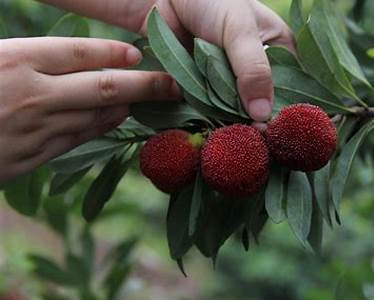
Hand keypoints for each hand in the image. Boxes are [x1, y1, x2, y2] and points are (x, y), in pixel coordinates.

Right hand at [0, 37, 179, 181]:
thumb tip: (77, 60)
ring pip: (96, 116)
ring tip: (155, 102)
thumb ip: (34, 59)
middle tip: (174, 85)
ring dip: (129, 108)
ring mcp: (36, 129)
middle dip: (145, 85)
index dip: (113, 53)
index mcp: (18, 61)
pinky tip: (120, 119)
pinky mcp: (32, 157)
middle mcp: (34, 95)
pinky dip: (103, 127)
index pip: (80, 53)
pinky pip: (78, 139)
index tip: (137, 55)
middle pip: (102, 87)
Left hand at [146, 0, 294, 121]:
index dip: (283, 108)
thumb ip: (253, 69)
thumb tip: (263, 114)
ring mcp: (228, 79)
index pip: (288, 86)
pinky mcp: (203, 86)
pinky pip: (210, 108)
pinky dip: (208, 117)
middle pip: (261, 103)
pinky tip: (212, 128)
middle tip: (252, 136)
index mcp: (277, 48)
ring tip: (232, 135)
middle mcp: (255, 68)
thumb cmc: (211, 0)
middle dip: (255, 119)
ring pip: (235, 109)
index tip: (274, 129)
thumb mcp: (241, 29)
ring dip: (231, 120)